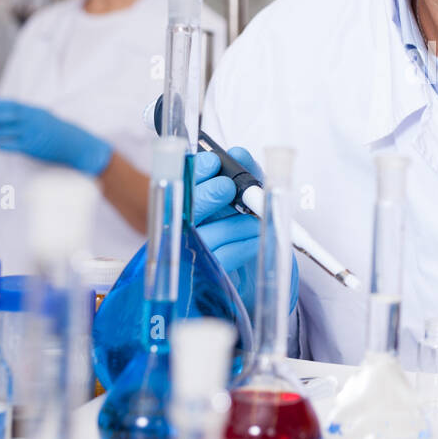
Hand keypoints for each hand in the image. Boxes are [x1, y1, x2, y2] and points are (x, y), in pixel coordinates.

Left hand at [0, 98, 112, 175]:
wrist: (75, 144)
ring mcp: (33, 133)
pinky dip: (4, 145)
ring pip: (8, 131)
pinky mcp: (33, 147)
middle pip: (7, 115)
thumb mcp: (43, 118)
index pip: (11, 104)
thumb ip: (26, 115)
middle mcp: (33, 120)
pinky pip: (14, 145)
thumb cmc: (57, 132)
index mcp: (35, 111)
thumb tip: (5, 115)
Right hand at [193, 148, 298, 315]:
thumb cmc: (243, 236)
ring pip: (208, 234)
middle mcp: (182, 234)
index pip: (179, 189)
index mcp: (186, 210)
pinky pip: (225, 258)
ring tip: (257, 217)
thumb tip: (240, 154)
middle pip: (185, 212)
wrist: (258, 284)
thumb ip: (244, 176)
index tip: (211, 162)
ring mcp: (191, 258)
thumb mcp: (245, 202)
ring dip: (237, 221)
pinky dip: (246, 243)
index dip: (193, 173)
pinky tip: (258, 237)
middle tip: (229, 187)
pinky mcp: (208, 279)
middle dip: (209, 195)